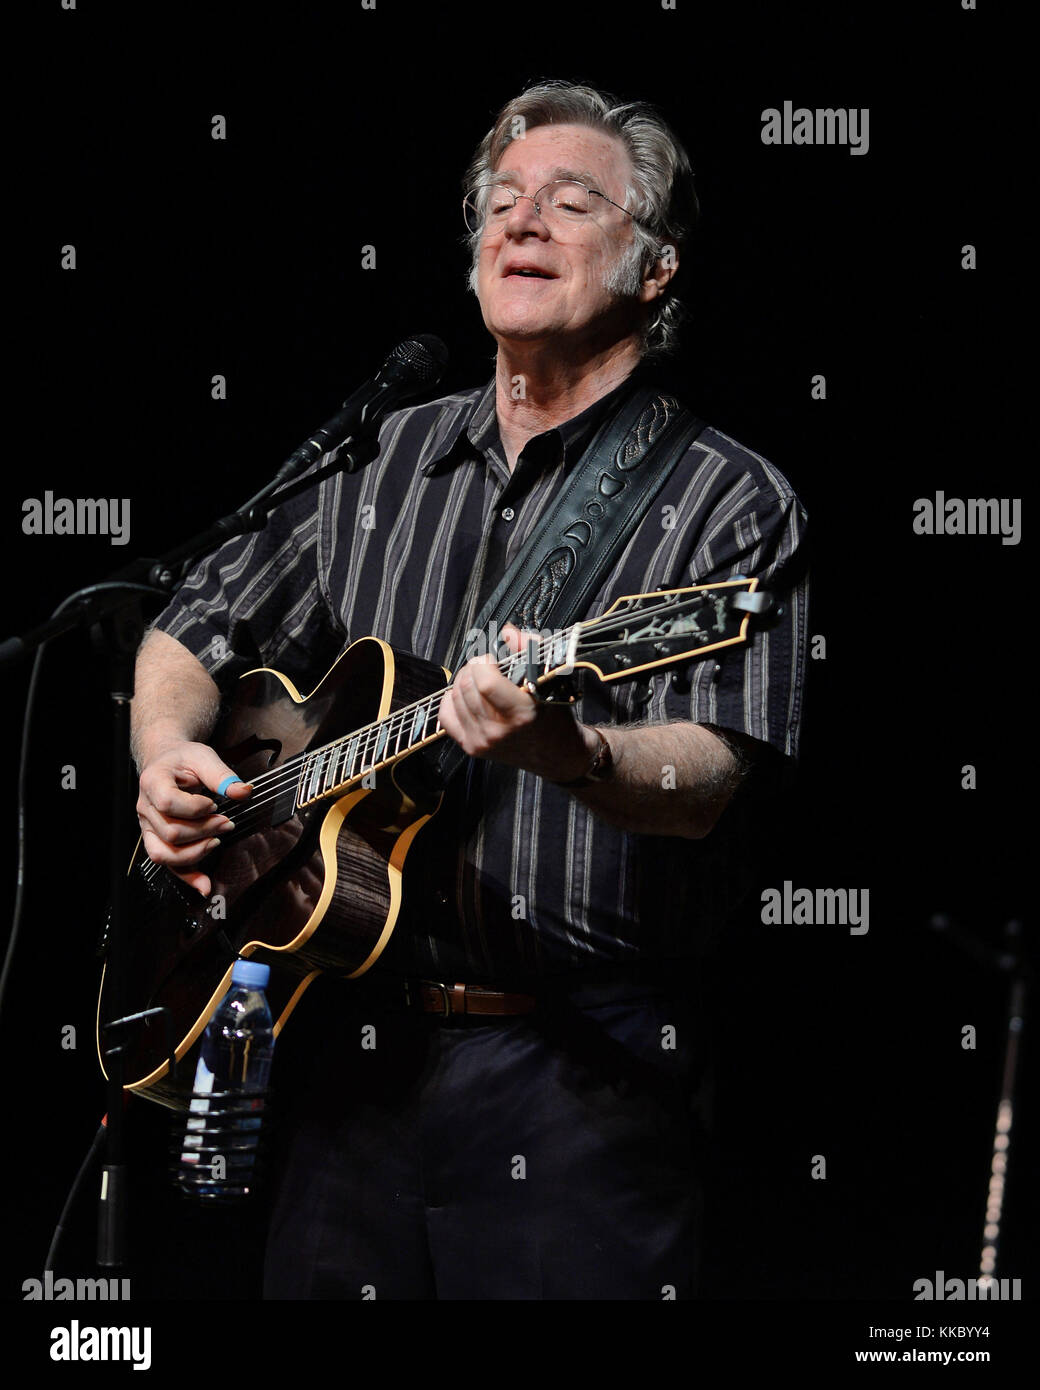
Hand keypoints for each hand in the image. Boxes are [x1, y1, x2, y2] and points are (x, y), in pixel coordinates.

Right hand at [136, 740, 252, 896]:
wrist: (166, 761)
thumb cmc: (183, 759)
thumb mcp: (204, 758)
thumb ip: (223, 775)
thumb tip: (243, 793)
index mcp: (153, 782)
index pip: (167, 802)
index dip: (194, 808)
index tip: (213, 804)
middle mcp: (145, 807)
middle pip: (171, 832)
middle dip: (204, 831)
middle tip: (226, 823)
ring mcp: (148, 827)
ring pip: (165, 853)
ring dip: (197, 852)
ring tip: (217, 840)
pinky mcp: (157, 840)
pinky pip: (168, 865)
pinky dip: (187, 877)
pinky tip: (205, 884)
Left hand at [437, 623, 598, 781]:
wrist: (556, 754)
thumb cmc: (554, 716)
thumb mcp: (550, 679)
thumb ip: (529, 649)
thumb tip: (508, 632)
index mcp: (522, 713)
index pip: (486, 683)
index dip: (484, 663)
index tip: (493, 660)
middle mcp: (499, 731)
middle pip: (466, 686)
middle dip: (473, 668)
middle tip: (486, 667)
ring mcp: (482, 741)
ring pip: (454, 697)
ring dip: (464, 682)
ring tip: (480, 681)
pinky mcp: (472, 747)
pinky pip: (446, 716)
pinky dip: (452, 700)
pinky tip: (467, 697)